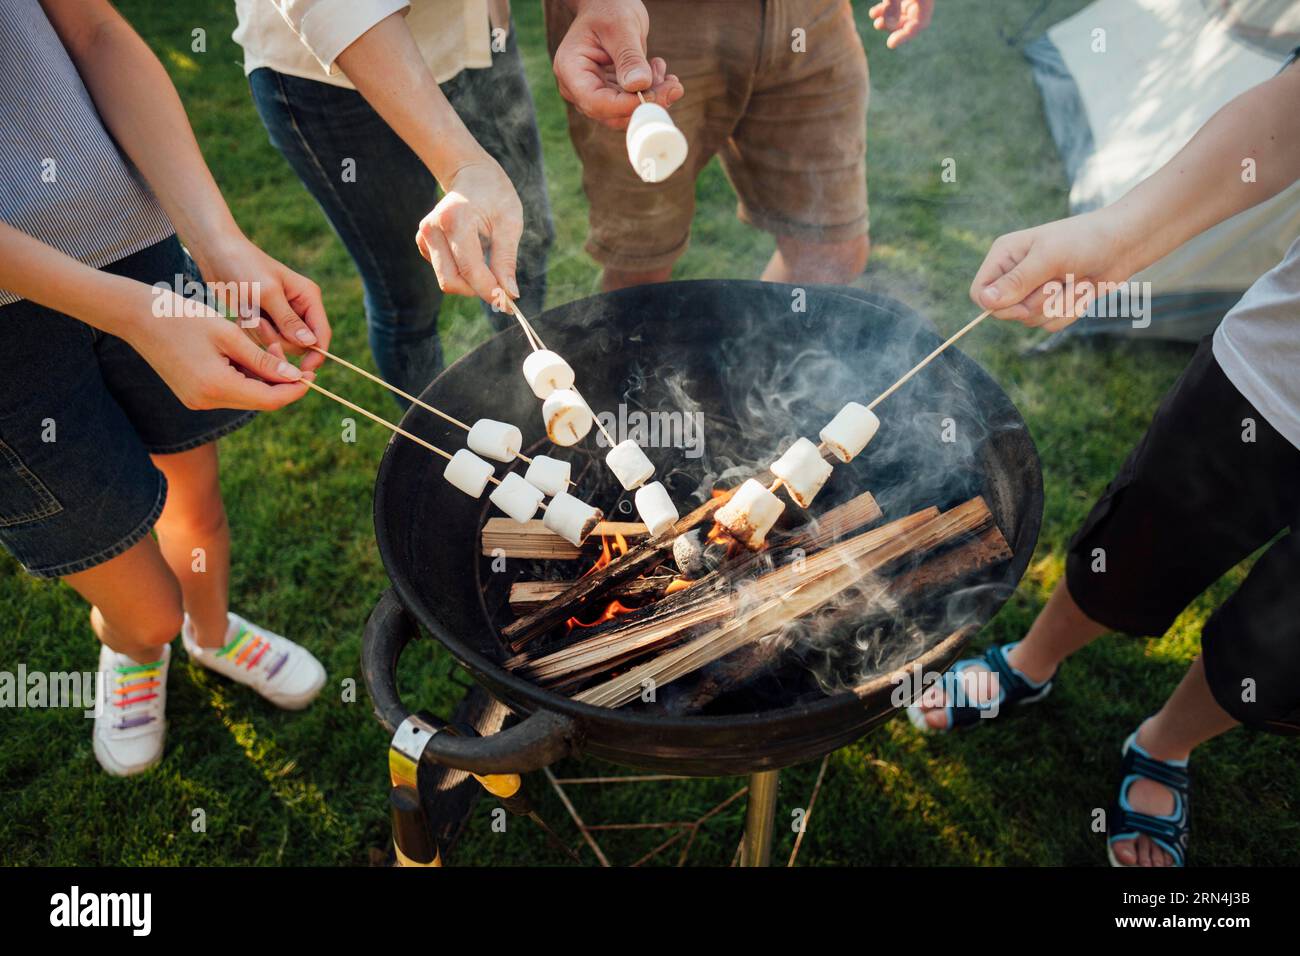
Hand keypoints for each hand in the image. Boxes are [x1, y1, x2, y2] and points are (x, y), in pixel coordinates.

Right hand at [125, 284, 311, 410]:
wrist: (139, 318)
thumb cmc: (185, 317)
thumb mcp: (229, 334)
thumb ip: (263, 360)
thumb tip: (294, 378)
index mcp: (217, 387)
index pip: (270, 400)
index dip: (295, 390)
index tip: (311, 374)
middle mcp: (207, 402)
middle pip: (259, 401)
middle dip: (280, 382)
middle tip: (285, 354)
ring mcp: (198, 401)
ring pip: (246, 396)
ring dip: (262, 378)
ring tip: (265, 347)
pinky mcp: (193, 396)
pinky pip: (230, 391)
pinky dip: (244, 376)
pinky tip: (246, 355)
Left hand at [191, 235, 331, 373]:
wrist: (216, 254)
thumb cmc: (243, 266)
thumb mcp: (266, 293)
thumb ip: (288, 320)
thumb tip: (310, 343)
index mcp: (308, 297)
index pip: (321, 333)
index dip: (316, 354)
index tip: (302, 371)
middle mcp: (299, 308)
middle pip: (300, 344)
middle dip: (278, 339)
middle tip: (258, 322)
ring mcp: (282, 315)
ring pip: (280, 344)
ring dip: (262, 334)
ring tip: (248, 311)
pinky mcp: (266, 319)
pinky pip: (264, 339)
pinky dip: (252, 330)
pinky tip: (244, 312)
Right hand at [416, 158, 523, 304]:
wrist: (471, 174)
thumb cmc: (495, 195)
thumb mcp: (509, 223)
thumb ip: (506, 261)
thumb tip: (509, 295)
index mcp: (455, 219)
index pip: (469, 269)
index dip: (489, 291)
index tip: (508, 303)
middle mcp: (432, 228)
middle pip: (452, 281)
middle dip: (477, 290)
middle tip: (501, 288)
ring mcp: (424, 236)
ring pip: (447, 279)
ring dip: (471, 282)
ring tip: (489, 261)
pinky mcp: (423, 243)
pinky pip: (445, 271)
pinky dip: (463, 273)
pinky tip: (474, 252)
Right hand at [554, 0, 683, 129]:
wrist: (607, 3)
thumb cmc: (609, 7)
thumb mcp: (621, 27)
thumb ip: (629, 58)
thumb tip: (639, 86)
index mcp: (571, 70)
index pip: (595, 102)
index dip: (626, 105)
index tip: (656, 95)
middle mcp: (577, 87)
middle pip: (611, 114)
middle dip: (645, 104)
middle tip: (673, 86)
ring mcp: (593, 91)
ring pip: (624, 112)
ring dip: (651, 97)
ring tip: (663, 70)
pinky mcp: (609, 92)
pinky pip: (630, 104)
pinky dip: (650, 92)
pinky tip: (658, 69)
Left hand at [868, 0, 933, 48]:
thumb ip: (894, 2)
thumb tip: (891, 22)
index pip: (920, 23)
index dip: (905, 36)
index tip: (890, 44)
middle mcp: (923, 0)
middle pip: (911, 21)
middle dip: (892, 26)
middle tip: (877, 24)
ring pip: (903, 15)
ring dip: (887, 20)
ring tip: (874, 17)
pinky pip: (898, 6)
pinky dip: (886, 11)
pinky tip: (874, 13)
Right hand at [969, 210, 1138, 332]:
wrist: (1125, 243)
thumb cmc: (1086, 240)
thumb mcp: (1049, 257)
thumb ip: (1017, 281)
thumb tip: (985, 301)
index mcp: (1004, 256)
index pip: (980, 293)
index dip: (997, 305)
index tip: (1023, 303)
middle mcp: (1015, 275)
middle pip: (1006, 313)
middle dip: (1037, 303)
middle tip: (1058, 281)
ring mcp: (1034, 291)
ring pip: (1031, 321)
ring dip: (1058, 305)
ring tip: (1074, 279)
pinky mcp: (1053, 304)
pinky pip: (1051, 324)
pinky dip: (1071, 310)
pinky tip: (1083, 289)